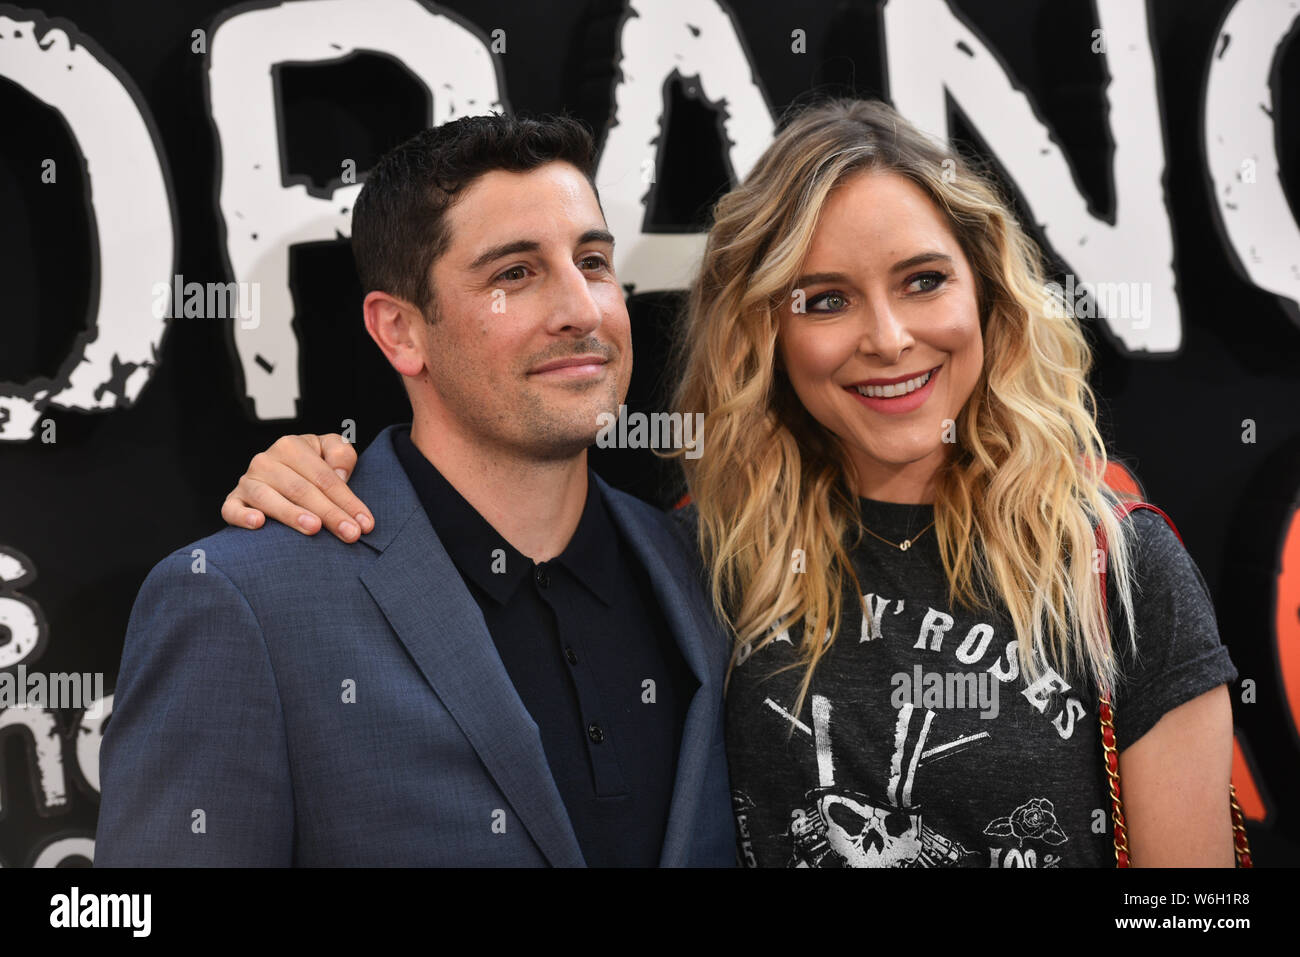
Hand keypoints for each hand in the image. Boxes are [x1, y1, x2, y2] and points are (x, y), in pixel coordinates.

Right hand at [221, 434, 374, 541]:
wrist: (280, 469)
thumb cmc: (312, 464)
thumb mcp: (331, 450)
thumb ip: (341, 454)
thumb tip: (339, 475)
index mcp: (291, 446)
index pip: (324, 477)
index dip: (347, 501)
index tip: (365, 524)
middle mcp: (266, 461)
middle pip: (301, 490)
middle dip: (329, 513)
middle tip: (350, 534)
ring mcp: (247, 481)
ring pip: (269, 499)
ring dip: (292, 514)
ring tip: (314, 529)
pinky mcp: (234, 500)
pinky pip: (232, 509)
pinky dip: (243, 517)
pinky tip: (259, 524)